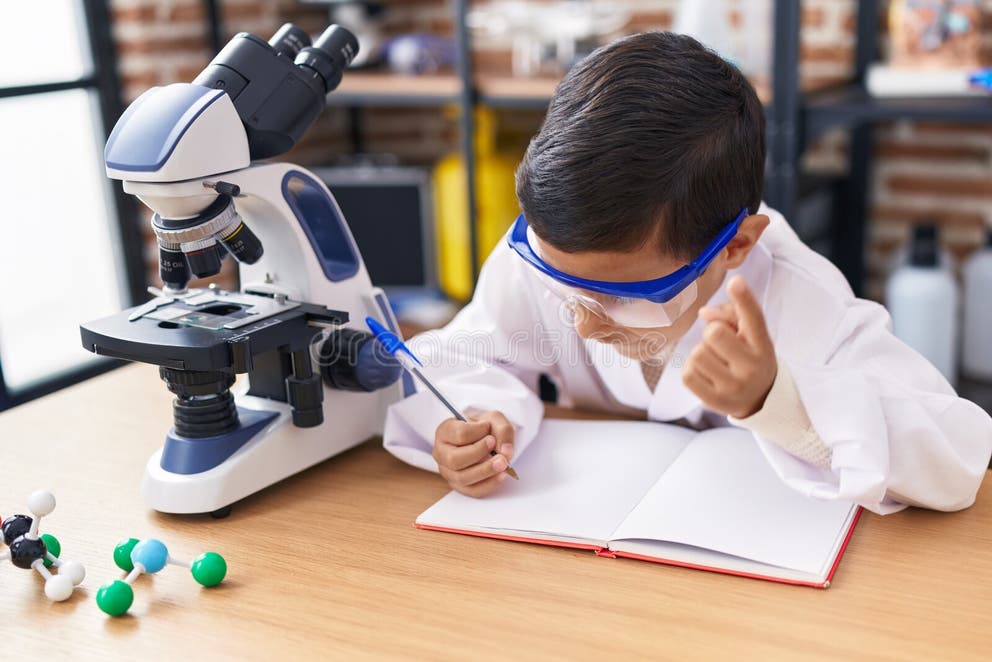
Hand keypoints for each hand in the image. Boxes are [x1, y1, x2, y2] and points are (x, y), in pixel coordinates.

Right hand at [432, 410, 514, 496]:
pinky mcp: (459, 485)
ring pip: (462, 477)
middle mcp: (441, 452)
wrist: (485, 438)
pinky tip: (501, 475)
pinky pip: (472, 490)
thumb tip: (505, 451)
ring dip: (485, 471)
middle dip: (479, 455)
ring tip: (503, 464)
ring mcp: (448, 471)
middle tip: (497, 450)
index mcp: (445, 431)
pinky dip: (489, 484)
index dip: (477, 432)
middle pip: (454, 459)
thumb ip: (502, 430)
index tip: (488, 428)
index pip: (459, 434)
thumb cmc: (484, 428)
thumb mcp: (494, 419)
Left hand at [682, 275, 777, 418]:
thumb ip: (730, 315)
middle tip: (721, 345)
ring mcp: (733, 387)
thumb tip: (704, 313)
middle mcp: (752, 367)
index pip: (753, 318)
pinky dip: (691, 370)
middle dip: (711, 334)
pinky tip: (706, 374)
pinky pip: (687, 374)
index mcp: (763, 345)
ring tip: (715, 361)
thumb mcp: (749, 335)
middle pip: (713, 333)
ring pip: (697, 353)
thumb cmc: (749, 356)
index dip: (744, 298)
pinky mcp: (715, 402)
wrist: (758, 399)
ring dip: (701, 353)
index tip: (735, 282)